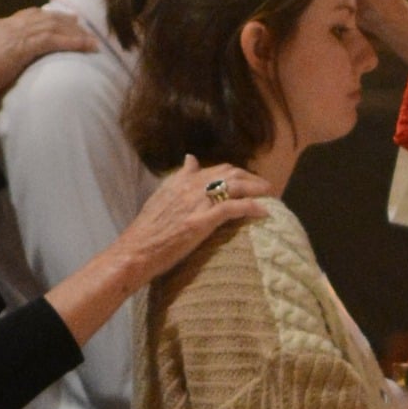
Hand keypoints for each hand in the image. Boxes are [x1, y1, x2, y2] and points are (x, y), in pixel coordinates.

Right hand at [0, 7, 96, 104]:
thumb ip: (1, 58)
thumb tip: (13, 65)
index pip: (25, 17)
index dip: (45, 18)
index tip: (60, 21)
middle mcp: (7, 26)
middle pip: (41, 17)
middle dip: (63, 21)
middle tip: (81, 24)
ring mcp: (14, 34)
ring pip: (51, 26)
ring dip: (73, 32)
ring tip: (90, 38)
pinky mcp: (21, 46)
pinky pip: (53, 40)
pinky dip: (73, 42)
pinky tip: (87, 46)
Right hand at [113, 157, 270, 284]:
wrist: (136, 250)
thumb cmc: (148, 230)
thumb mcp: (162, 196)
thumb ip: (179, 179)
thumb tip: (191, 159)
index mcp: (180, 181)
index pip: (216, 169)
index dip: (236, 173)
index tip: (248, 181)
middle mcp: (190, 187)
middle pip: (230, 173)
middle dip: (252, 178)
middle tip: (266, 188)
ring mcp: (196, 203)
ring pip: (234, 186)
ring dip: (257, 189)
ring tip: (271, 196)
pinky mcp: (201, 221)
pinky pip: (233, 208)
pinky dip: (252, 207)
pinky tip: (265, 212)